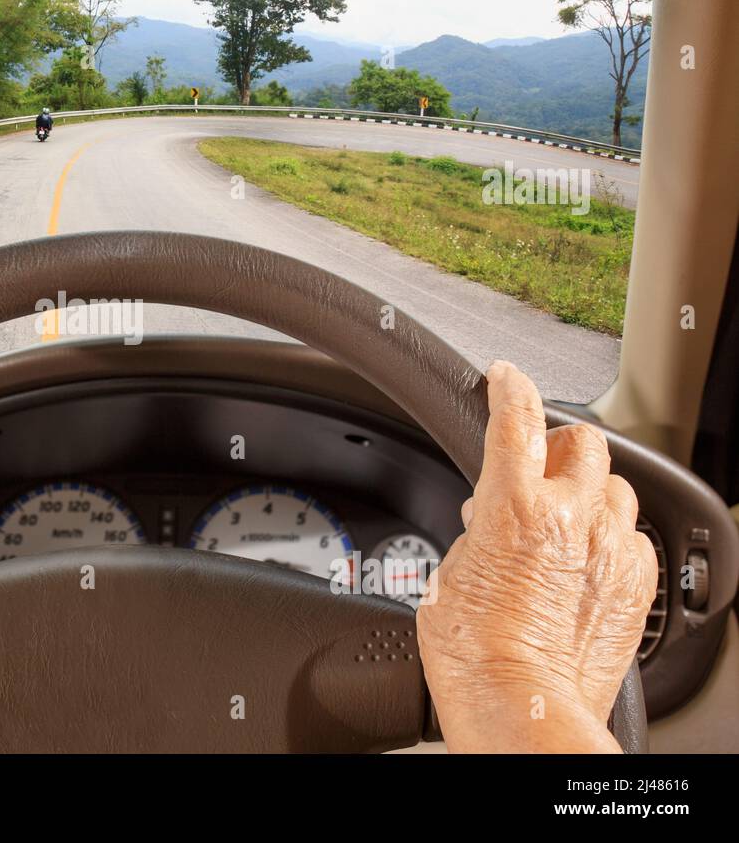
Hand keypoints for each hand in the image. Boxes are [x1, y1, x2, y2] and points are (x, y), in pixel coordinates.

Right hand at [416, 361, 658, 752]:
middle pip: (582, 440)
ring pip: (616, 486)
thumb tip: (489, 524)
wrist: (523, 708)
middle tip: (534, 468)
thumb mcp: (449, 575)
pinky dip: (610, 538)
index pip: (516, 417)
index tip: (505, 376)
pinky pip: (632, 537)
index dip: (509, 386)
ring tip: (561, 520)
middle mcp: (571, 517)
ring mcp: (611, 550)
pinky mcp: (635, 584)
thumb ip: (477, 532)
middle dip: (556, 445)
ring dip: (587, 491)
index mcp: (514, 507)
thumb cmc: (475, 655)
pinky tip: (584, 562)